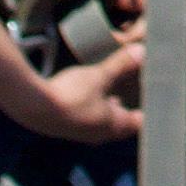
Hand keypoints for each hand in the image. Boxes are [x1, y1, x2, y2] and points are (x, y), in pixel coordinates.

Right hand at [32, 44, 146, 142]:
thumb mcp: (99, 76)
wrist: (34, 107)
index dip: (147, 109)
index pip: (139, 122)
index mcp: (114, 126)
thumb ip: (121, 65)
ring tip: (113, 89)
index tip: (152, 94)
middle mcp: (101, 134)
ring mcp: (83, 132)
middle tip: (135, 89)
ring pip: (103, 120)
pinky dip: (93, 106)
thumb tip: (142, 52)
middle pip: (121, 122)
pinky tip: (89, 92)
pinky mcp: (68, 126)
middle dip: (128, 106)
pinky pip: (88, 117)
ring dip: (109, 106)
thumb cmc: (72, 94)